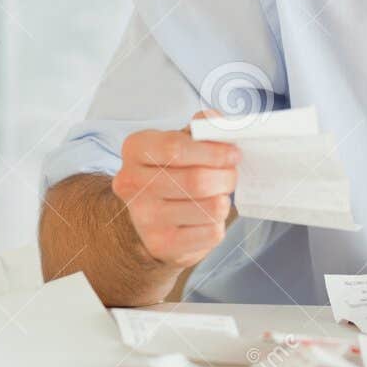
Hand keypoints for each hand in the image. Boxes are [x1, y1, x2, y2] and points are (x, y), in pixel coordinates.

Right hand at [113, 109, 238, 268]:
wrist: (148, 217)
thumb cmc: (171, 170)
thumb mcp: (181, 141)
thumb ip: (202, 127)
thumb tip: (218, 121)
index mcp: (135, 149)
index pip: (175, 148)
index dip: (213, 151)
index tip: (234, 154)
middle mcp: (132, 183)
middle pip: (197, 181)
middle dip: (226, 177)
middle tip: (232, 175)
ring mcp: (145, 218)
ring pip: (209, 207)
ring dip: (224, 200)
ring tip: (218, 195)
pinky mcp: (162, 244)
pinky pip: (211, 232)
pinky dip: (218, 223)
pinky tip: (206, 216)